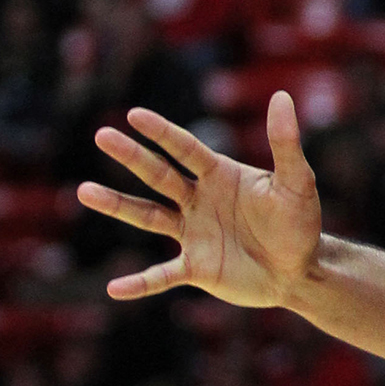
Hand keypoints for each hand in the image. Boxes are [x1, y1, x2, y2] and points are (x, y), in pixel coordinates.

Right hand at [78, 91, 321, 307]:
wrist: (300, 270)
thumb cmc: (300, 222)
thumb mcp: (297, 181)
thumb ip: (285, 142)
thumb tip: (282, 96)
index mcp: (221, 175)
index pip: (187, 149)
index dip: (163, 132)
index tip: (134, 114)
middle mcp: (199, 200)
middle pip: (160, 175)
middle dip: (132, 156)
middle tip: (101, 134)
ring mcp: (193, 233)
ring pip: (148, 216)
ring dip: (118, 206)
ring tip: (84, 190)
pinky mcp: (195, 268)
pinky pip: (161, 276)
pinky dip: (140, 283)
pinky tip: (114, 290)